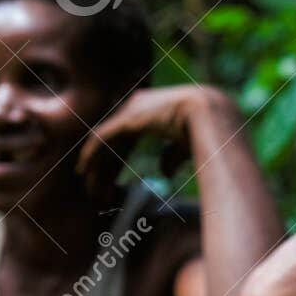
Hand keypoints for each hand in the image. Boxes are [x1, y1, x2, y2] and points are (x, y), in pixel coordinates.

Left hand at [76, 85, 234, 195]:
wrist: (211, 114)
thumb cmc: (207, 129)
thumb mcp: (186, 145)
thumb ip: (171, 156)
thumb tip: (164, 173)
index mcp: (153, 110)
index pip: (127, 137)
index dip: (117, 159)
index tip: (112, 179)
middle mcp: (138, 107)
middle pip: (114, 140)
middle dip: (105, 166)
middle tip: (97, 188)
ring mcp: (132, 110)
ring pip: (106, 140)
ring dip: (96, 165)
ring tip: (89, 187)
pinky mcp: (127, 119)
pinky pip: (102, 138)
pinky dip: (91, 154)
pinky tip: (83, 170)